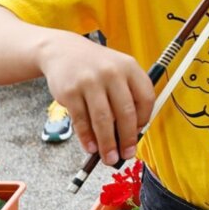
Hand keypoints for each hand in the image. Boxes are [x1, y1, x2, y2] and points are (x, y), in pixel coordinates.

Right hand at [37, 32, 154, 165]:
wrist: (62, 51)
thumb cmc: (96, 66)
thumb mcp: (118, 70)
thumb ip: (128, 95)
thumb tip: (131, 134)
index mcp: (130, 67)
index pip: (146, 98)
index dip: (144, 119)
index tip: (139, 134)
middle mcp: (111, 73)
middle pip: (125, 113)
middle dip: (127, 139)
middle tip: (126, 155)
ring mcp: (90, 82)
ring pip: (103, 120)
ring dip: (107, 144)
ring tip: (108, 158)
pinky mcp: (70, 92)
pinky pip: (81, 120)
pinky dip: (87, 138)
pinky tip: (91, 147)